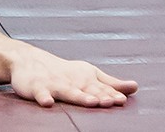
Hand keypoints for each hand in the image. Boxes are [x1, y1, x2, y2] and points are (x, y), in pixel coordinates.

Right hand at [9, 49, 137, 107]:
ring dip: (78, 96)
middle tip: (111, 102)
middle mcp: (72, 82)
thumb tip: (135, 87)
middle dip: (99, 96)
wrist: (28, 60)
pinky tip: (48, 103)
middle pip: (87, 90)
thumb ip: (110, 83)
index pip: (102, 89)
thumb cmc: (64, 72)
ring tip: (90, 102)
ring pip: (68, 92)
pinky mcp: (36, 87)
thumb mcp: (88, 74)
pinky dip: (43, 97)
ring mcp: (54, 84)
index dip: (112, 94)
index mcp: (85, 80)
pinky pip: (40, 93)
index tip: (122, 100)